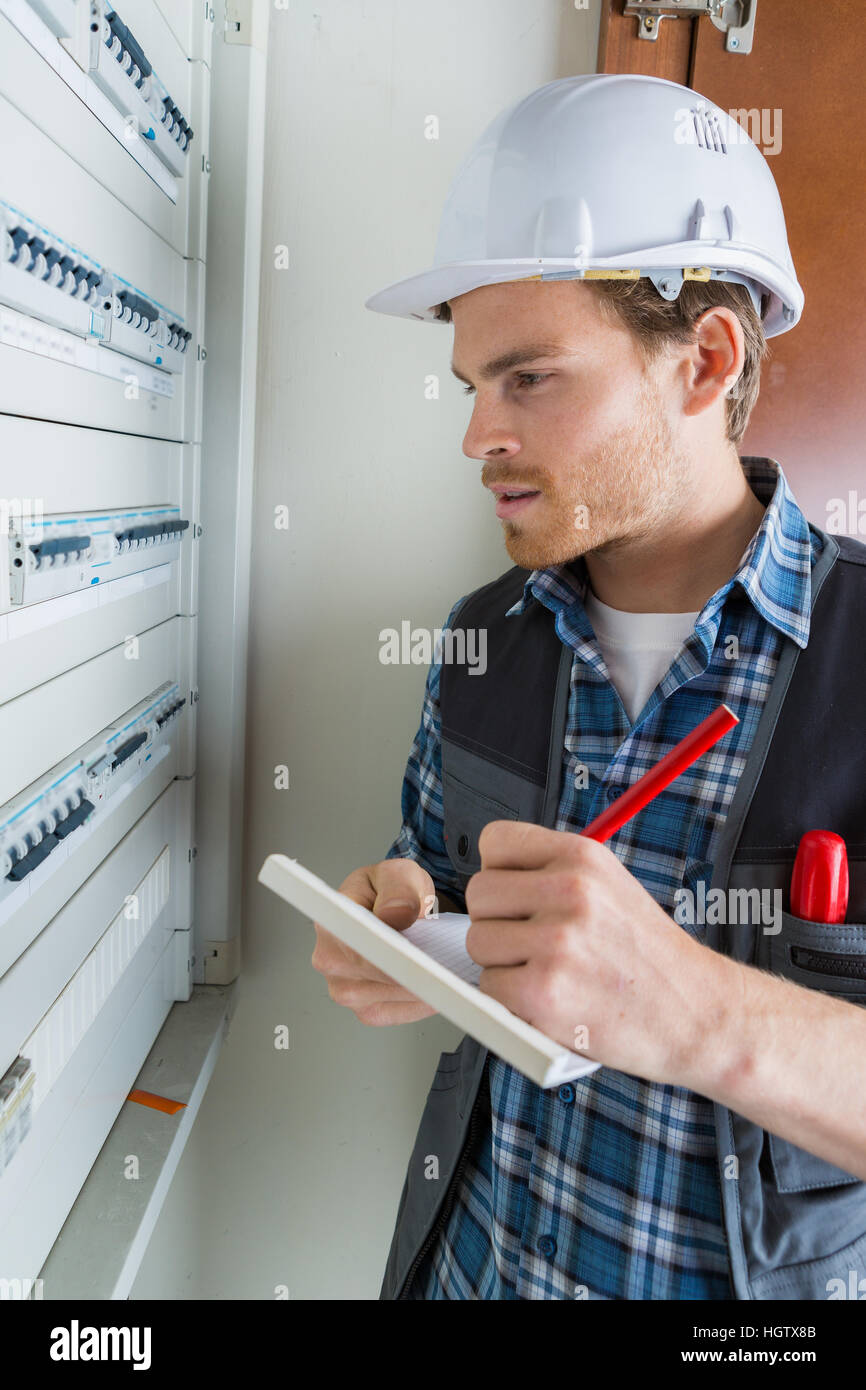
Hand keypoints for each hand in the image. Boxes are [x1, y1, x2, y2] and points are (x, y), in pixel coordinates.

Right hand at [311, 858, 437, 1025]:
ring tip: (445, 967)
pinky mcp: (364, 1008)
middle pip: (379, 977)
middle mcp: (329, 959)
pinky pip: (398, 1012)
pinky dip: (422, 1001)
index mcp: (332, 922)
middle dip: (416, 971)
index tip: (424, 959)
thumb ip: (398, 889)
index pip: (361, 950)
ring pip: (392, 997)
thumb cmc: (393, 891)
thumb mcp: (400, 874)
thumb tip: (395, 914)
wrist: (394, 908)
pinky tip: (435, 984)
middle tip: (448, 962)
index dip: (395, 957)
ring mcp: (343, 988)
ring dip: (423, 986)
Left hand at [465, 821, 718, 1085]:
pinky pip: (489, 988)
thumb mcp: (610, 887)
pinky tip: (549, 1001)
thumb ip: (552, 874)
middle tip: (533, 944)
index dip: (500, 873)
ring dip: (502, 964)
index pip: (495, 842)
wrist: (697, 1013)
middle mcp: (570, 890)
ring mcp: (556, 941)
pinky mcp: (544, 991)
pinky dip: (510, 1002)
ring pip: (478, 942)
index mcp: (583, 856)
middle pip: (479, 893)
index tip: (518, 898)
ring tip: (548, 974)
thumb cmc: (649, 957)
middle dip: (497, 922)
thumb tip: (491, 883)